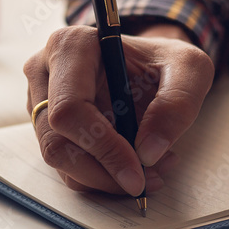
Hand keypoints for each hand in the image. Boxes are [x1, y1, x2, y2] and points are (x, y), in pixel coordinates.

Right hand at [23, 23, 213, 195]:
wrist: (150, 67)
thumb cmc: (164, 61)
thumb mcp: (189, 69)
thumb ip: (177, 104)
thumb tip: (148, 153)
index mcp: (71, 46)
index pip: (70, 109)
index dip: (103, 148)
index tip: (138, 173)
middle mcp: (45, 71)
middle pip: (56, 142)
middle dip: (103, 172)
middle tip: (145, 181)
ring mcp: (40, 100)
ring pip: (59, 159)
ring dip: (104, 178)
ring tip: (150, 171)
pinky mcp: (46, 126)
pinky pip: (65, 165)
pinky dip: (100, 176)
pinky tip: (133, 166)